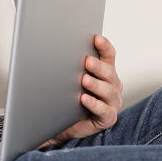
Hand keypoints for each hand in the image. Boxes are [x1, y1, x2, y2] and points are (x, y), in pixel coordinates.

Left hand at [39, 34, 123, 148]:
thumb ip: (67, 63)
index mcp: (105, 71)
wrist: (64, 122)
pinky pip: (104, 111)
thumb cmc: (68, 96)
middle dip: (98, 66)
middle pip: (109, 72)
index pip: (108, 56)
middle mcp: (112, 85)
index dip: (104, 46)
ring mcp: (112, 102)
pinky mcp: (108, 118)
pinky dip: (94, 104)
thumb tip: (50, 44)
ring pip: (109, 91)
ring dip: (96, 85)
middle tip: (87, 61)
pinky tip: (84, 99)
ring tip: (84, 80)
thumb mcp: (68, 77)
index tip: (96, 38)